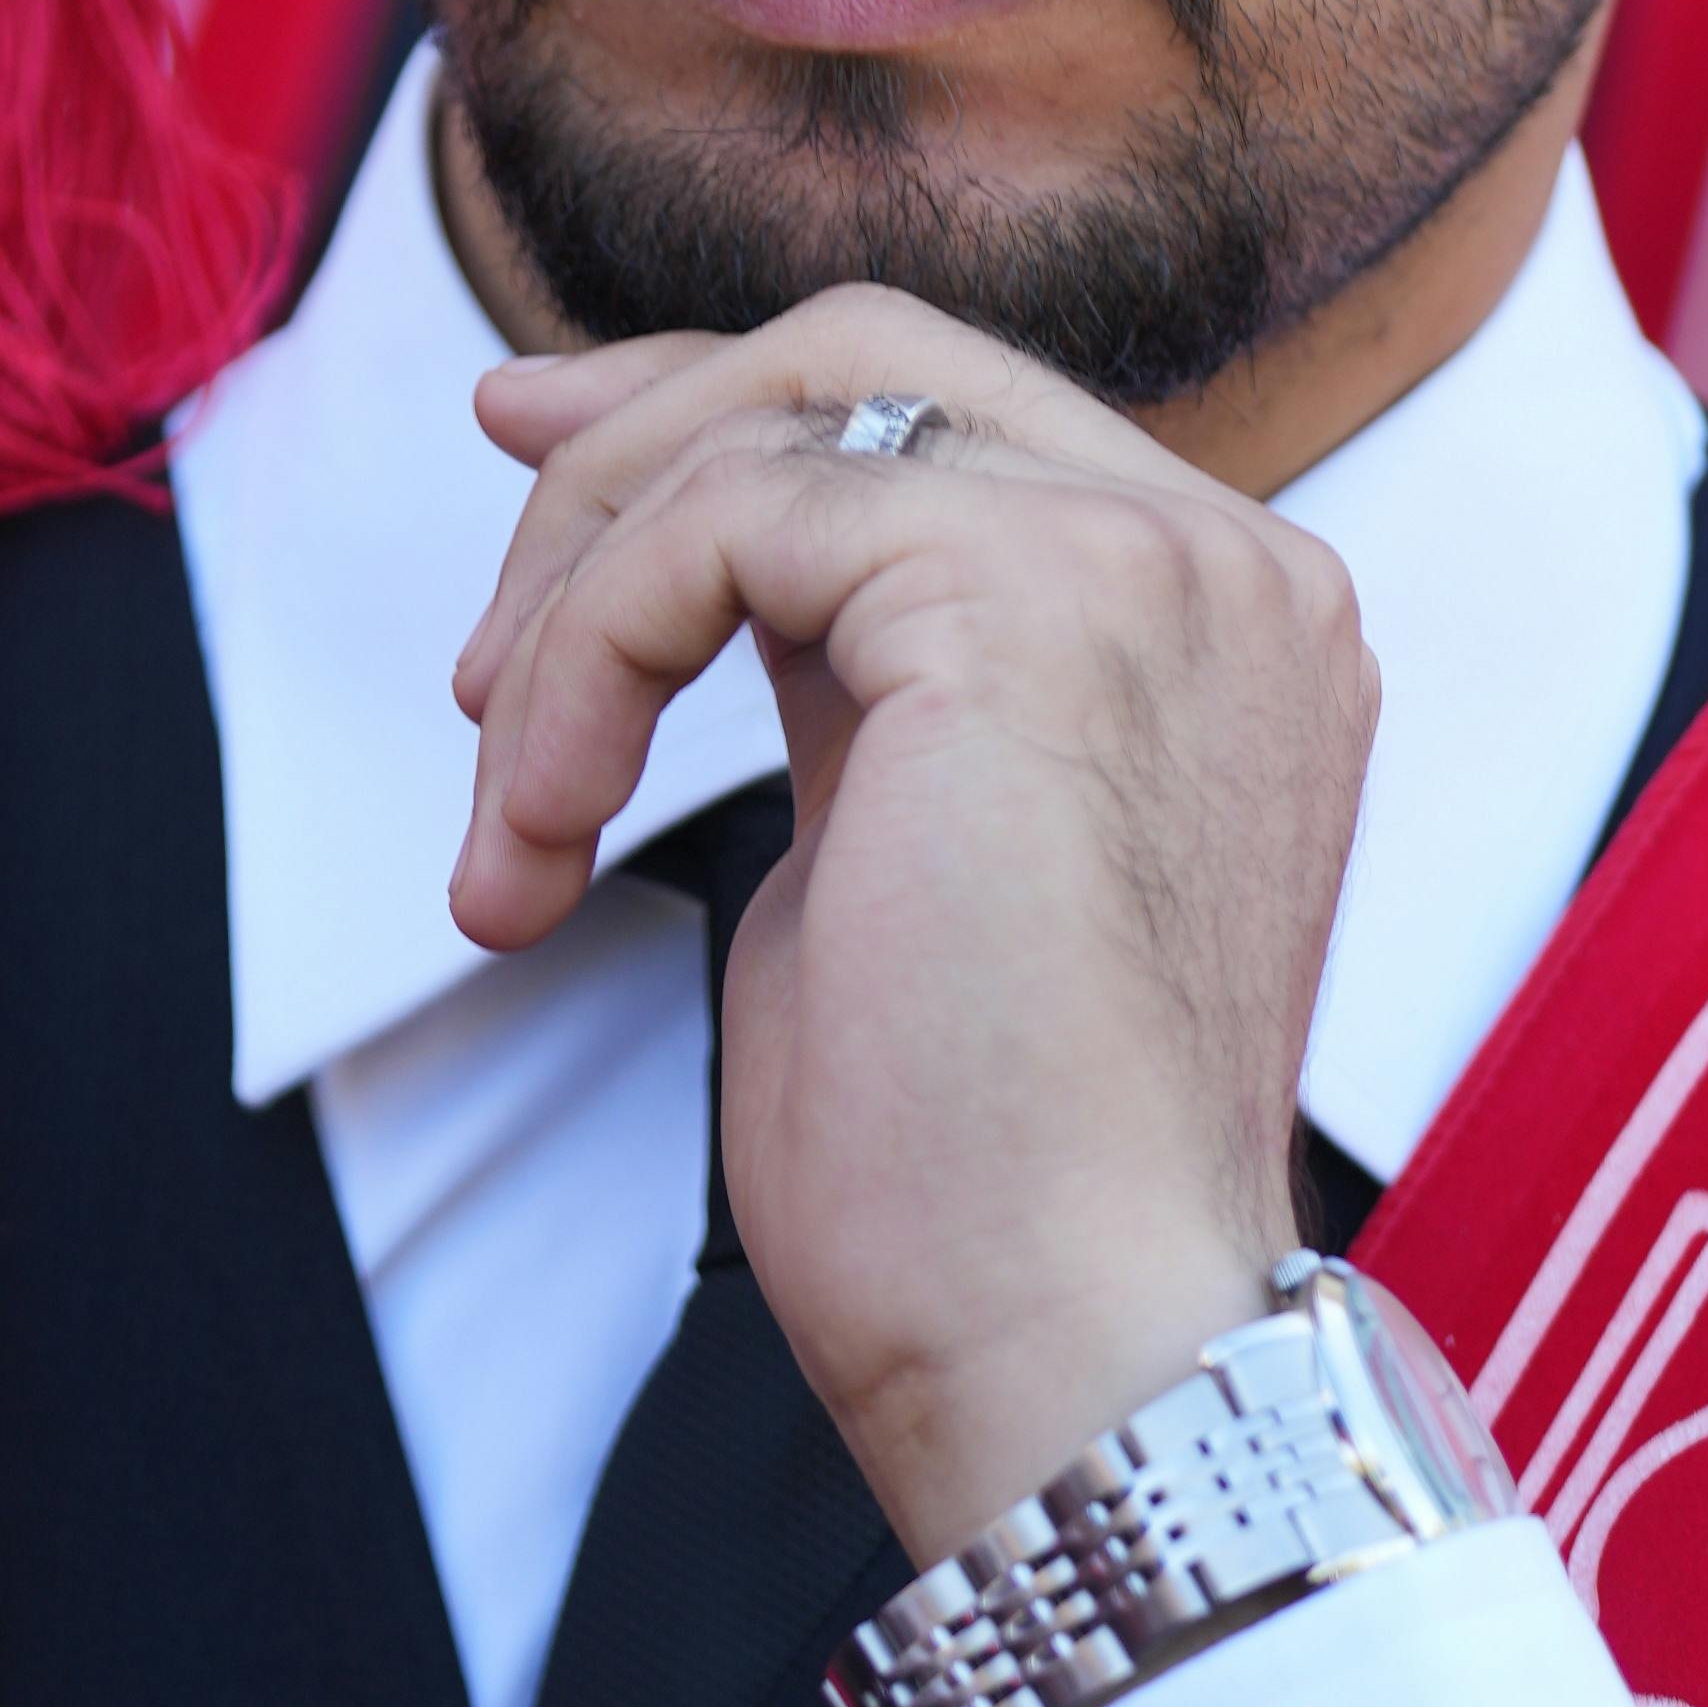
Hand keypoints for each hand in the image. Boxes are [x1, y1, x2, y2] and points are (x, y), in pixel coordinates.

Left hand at [449, 291, 1378, 1564]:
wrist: (1066, 1350)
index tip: (541, 463)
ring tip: (509, 811)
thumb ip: (849, 674)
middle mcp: (1225, 561)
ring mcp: (1152, 559)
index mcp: (1223, 620)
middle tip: (482, 619)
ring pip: (778, 421)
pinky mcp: (1034, 592)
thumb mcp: (904, 846)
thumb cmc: (974, 1187)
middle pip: (871, 356)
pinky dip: (588, 655)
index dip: (721, 414)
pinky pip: (723, 523)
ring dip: (581, 601)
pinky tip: (540, 829)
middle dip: (636, 434)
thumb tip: (692, 536)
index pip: (948, 415)